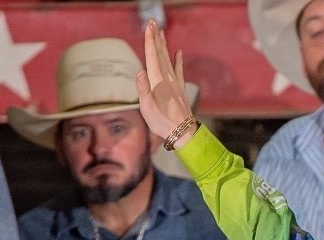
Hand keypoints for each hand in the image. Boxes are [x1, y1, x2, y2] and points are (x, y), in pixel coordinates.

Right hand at [137, 21, 194, 143]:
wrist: (184, 134)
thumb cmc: (162, 123)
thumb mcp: (148, 109)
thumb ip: (143, 90)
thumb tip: (139, 71)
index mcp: (157, 81)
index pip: (152, 56)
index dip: (150, 40)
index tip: (148, 26)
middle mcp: (167, 79)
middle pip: (160, 54)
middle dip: (155, 38)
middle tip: (152, 22)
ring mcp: (175, 83)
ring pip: (168, 59)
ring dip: (164, 45)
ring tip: (161, 32)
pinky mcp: (180, 89)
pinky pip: (179, 71)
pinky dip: (178, 60)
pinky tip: (179, 52)